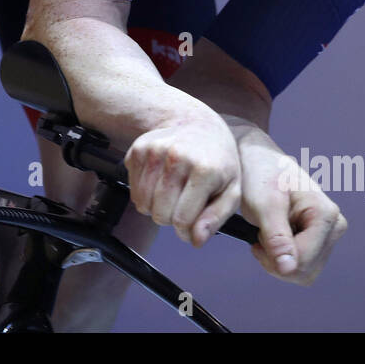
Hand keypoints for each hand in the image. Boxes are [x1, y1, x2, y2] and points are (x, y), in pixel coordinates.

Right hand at [124, 115, 242, 246]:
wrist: (198, 123)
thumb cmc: (218, 160)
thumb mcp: (231, 190)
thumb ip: (215, 218)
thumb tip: (195, 240)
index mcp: (204, 170)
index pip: (182, 220)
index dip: (185, 231)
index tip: (191, 226)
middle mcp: (177, 157)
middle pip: (160, 214)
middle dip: (170, 218)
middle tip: (182, 205)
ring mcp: (155, 151)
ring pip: (142, 203)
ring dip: (155, 207)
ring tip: (172, 193)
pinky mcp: (138, 149)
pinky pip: (133, 189)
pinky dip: (144, 192)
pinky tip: (160, 181)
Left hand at [236, 128, 346, 284]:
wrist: (257, 159)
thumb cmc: (260, 175)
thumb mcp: (263, 205)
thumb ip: (276, 238)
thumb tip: (289, 269)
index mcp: (326, 215)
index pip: (303, 261)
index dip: (274, 259)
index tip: (255, 239)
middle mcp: (335, 225)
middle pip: (306, 271)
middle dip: (277, 262)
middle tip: (259, 237)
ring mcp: (329, 233)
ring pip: (304, 272)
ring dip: (278, 261)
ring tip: (265, 234)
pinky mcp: (320, 239)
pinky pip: (301, 266)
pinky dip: (281, 258)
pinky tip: (271, 237)